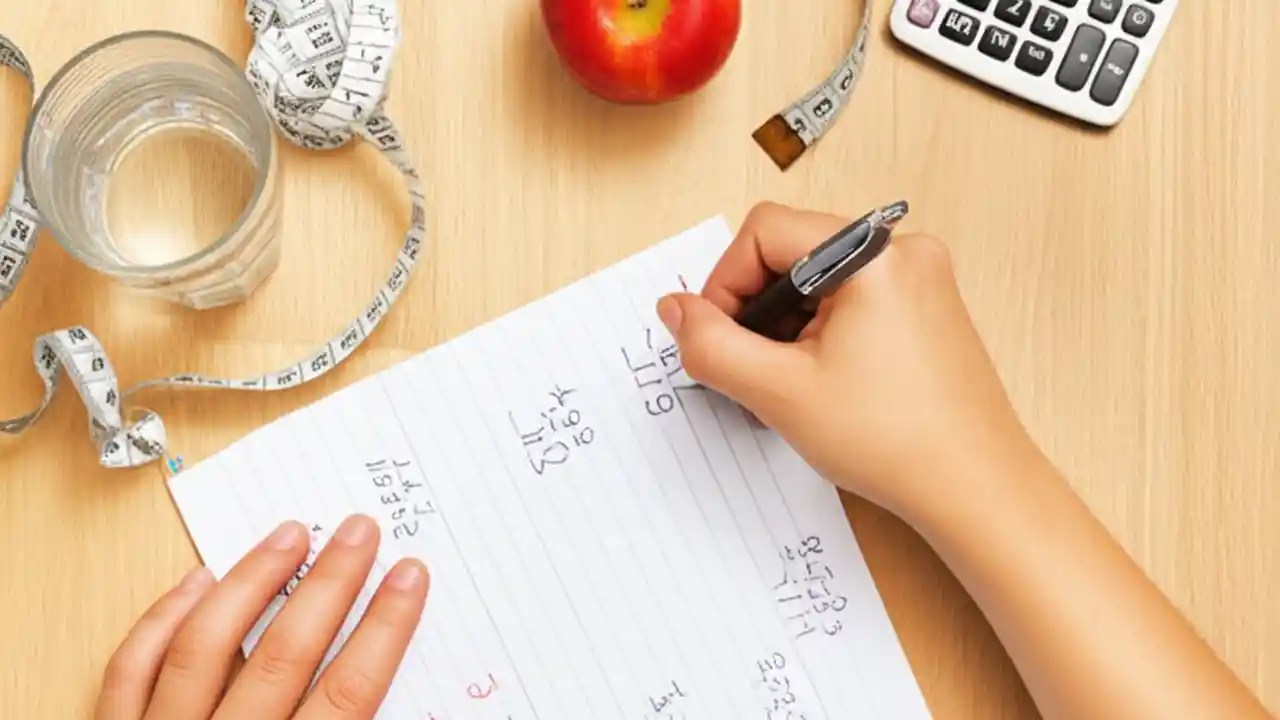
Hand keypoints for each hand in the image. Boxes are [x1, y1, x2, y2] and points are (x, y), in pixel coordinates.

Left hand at [95, 515, 428, 719]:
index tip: (410, 578)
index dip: (384, 631)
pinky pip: (132, 669)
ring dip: (252, 583)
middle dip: (330, 587)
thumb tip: (427, 711)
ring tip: (289, 534)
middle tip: (360, 531)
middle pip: (284, 658)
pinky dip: (163, 618)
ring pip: (205, 649)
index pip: (347, 697)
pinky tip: (198, 581)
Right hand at [657, 202, 1032, 527]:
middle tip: (753, 367)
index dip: (725, 283)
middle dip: (757, 307)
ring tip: (792, 381)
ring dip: (788, 323)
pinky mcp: (927, 307)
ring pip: (820, 278)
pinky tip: (823, 381)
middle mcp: (904, 252)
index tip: (718, 338)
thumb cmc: (895, 441)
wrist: (975, 488)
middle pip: (793, 250)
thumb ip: (712, 345)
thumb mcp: (778, 392)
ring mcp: (921, 279)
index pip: (764, 231)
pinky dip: (821, 331)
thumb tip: (675, 309)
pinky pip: (852, 297)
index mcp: (873, 254)